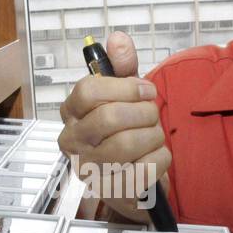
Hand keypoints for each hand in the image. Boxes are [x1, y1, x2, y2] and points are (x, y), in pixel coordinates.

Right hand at [58, 31, 169, 210]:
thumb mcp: (125, 96)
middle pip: (109, 117)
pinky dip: (161, 159)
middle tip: (152, 116)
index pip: (88, 91)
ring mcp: (88, 171)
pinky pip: (145, 168)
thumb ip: (122, 67)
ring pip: (128, 143)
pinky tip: (156, 158)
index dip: (125, 87)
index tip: (146, 90)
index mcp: (71, 114)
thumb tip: (118, 39)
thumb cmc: (126, 134)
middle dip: (144, 113)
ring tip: (154, 137)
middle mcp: (72, 143)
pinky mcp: (110, 192)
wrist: (134, 184)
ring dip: (154, 136)